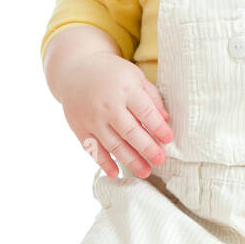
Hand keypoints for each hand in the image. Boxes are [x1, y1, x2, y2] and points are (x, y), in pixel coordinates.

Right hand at [59, 51, 172, 178]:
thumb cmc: (113, 74)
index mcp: (125, 90)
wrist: (76, 70)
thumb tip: (166, 119)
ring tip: (145, 171)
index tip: (169, 139)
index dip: (158, 127)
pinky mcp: (79, 127)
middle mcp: (107, 105)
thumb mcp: (135, 77)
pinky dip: (103, 163)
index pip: (145, 112)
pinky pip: (93, 148)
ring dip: (130, 160)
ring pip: (113, 144)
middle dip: (147, 148)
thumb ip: (152, 97)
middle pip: (130, 131)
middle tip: (160, 160)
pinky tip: (115, 173)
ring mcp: (92, 118)